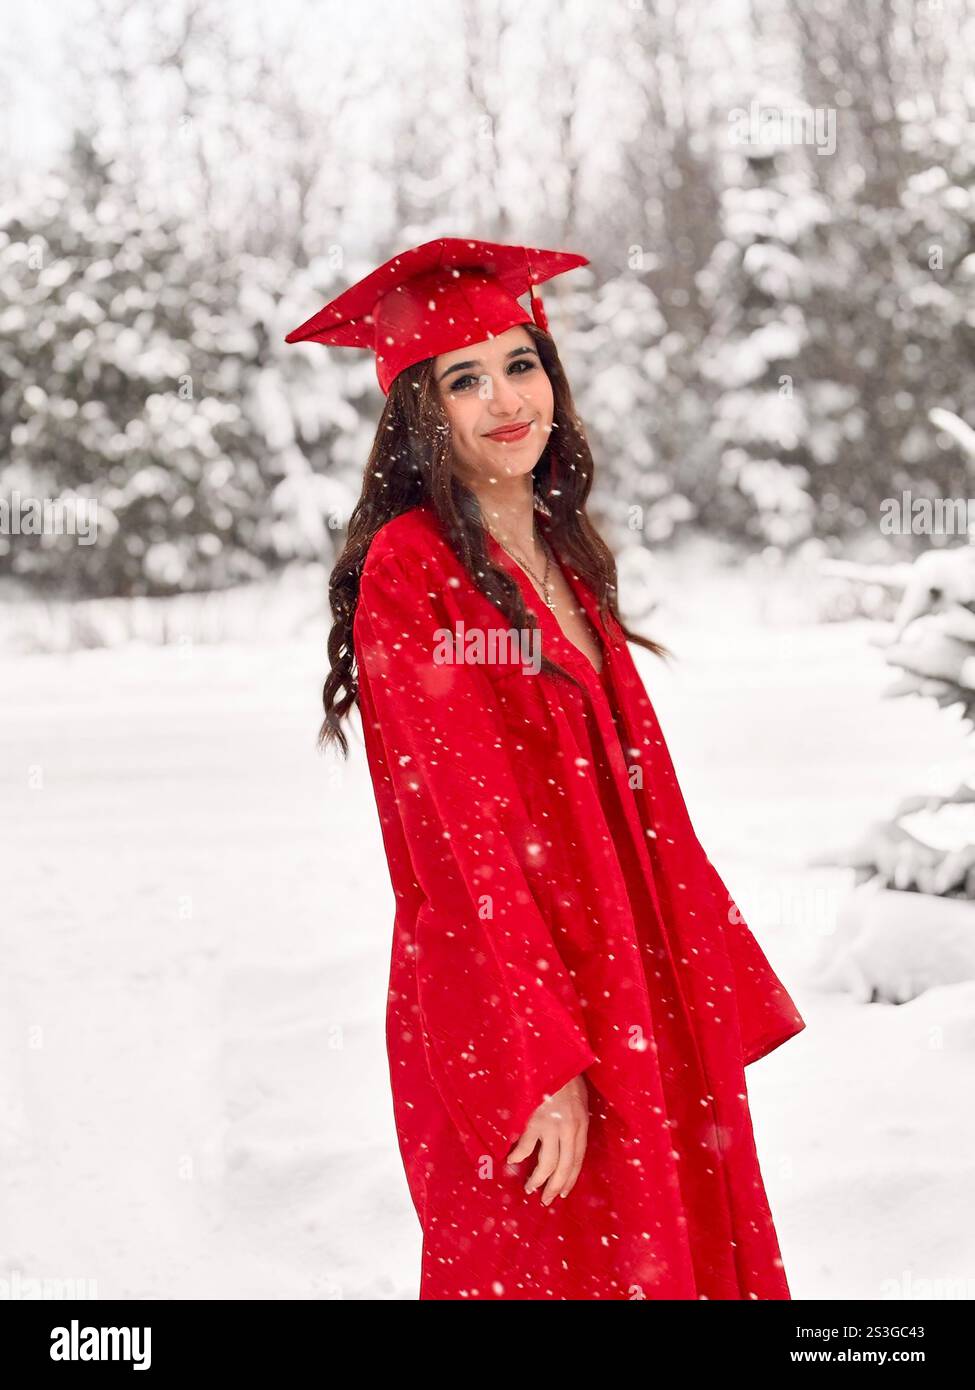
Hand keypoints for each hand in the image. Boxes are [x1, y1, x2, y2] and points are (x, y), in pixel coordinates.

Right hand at [506, 1074, 588, 1204]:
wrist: (552, 1056)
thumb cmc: (564, 1075)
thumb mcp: (578, 1098)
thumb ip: (574, 1119)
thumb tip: (567, 1140)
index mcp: (581, 1124)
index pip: (578, 1160)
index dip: (570, 1179)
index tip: (563, 1192)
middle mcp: (570, 1128)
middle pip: (564, 1167)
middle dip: (555, 1187)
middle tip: (546, 1200)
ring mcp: (552, 1126)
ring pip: (547, 1164)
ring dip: (537, 1179)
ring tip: (529, 1188)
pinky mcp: (534, 1121)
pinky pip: (526, 1147)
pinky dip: (518, 1157)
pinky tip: (512, 1161)